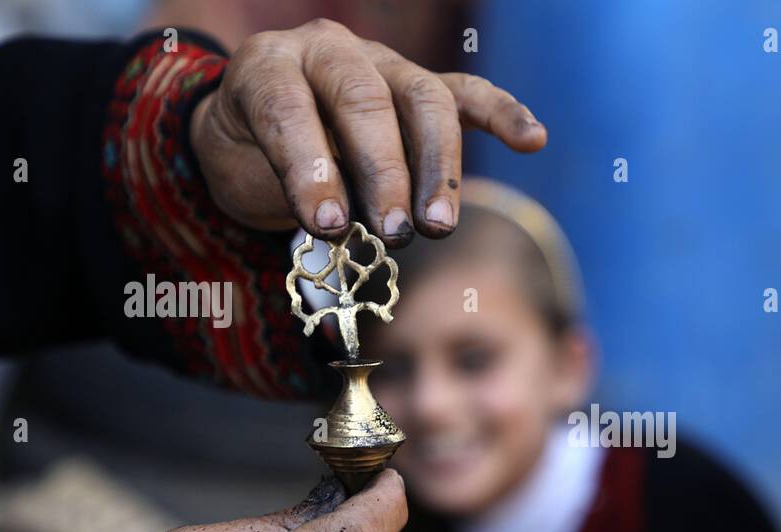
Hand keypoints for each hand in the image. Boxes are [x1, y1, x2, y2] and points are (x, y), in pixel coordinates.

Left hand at [188, 18, 547, 244]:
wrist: (255, 137)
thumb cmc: (252, 161)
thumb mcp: (247, 176)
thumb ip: (293, 188)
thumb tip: (350, 221)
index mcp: (268, 65)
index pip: (289, 107)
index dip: (310, 168)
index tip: (327, 225)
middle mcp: (327, 51)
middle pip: (366, 99)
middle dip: (384, 172)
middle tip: (394, 232)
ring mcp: (381, 63)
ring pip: (423, 100)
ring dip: (438, 167)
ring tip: (438, 227)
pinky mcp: (420, 85)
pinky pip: (465, 94)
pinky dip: (502, 114)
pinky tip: (533, 139)